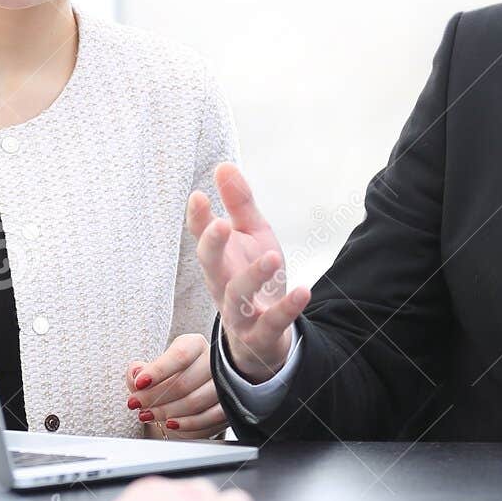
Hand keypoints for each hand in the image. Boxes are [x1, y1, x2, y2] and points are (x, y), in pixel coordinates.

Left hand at [125, 333, 225, 436]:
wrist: (187, 395)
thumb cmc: (168, 379)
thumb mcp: (152, 370)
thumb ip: (139, 371)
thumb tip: (136, 373)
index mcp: (195, 344)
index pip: (180, 355)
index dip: (158, 370)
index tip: (139, 383)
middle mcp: (213, 360)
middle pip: (184, 382)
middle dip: (155, 397)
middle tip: (135, 404)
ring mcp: (225, 383)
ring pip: (196, 401)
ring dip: (167, 411)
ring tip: (147, 415)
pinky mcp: (229, 404)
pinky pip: (210, 417)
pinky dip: (188, 423)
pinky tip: (171, 423)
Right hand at [186, 163, 310, 382]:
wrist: (265, 335)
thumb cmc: (254, 278)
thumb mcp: (252, 236)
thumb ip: (238, 204)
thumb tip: (223, 165)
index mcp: (219, 259)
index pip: (202, 237)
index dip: (197, 218)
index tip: (197, 196)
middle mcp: (222, 284)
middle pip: (209, 266)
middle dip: (212, 246)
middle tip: (220, 224)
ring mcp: (238, 313)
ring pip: (237, 296)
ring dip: (253, 276)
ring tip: (272, 256)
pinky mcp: (261, 334)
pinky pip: (272, 322)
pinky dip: (287, 309)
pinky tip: (303, 291)